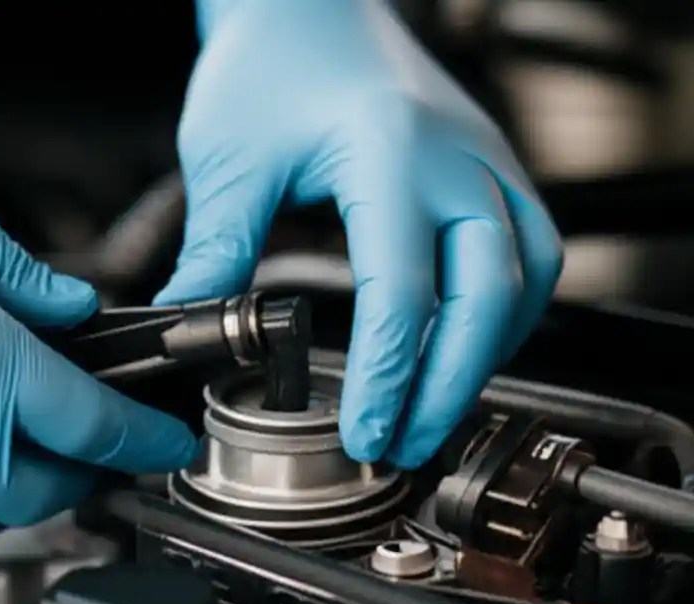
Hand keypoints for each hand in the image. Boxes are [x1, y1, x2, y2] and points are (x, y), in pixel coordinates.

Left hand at [160, 0, 563, 467]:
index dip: (386, 374)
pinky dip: (502, 315)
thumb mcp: (229, 156)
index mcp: (387, 151)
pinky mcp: (489, 169)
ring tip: (428, 413)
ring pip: (523, 280)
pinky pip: (528, 254)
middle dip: (448, 386)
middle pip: (486, 297)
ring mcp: (484, 161)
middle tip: (400, 445)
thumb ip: (216, 248)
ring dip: (484, 356)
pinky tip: (461, 350)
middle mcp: (454, 158)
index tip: (363, 430)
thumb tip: (191, 326)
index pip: (400, 289)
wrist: (310, 5)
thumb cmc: (271, 62)